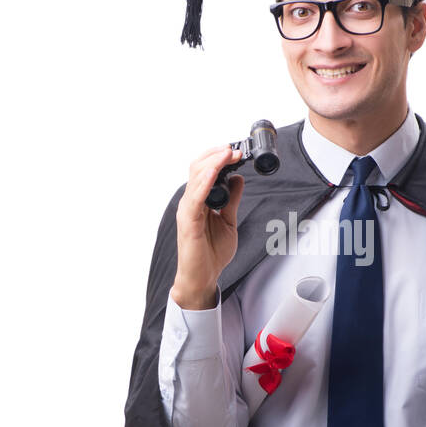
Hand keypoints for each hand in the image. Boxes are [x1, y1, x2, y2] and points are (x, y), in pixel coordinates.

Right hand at [171, 144, 243, 309]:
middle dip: (217, 156)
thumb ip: (232, 199)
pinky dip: (205, 183)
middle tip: (234, 149)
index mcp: (200, 200)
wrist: (202, 277)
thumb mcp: (228, 220)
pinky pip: (195, 198)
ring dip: (213, 163)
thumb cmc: (211, 252)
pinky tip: (214, 172)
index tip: (236, 151)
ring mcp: (188, 210)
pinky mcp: (188, 222)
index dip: (219, 158)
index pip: (205, 170)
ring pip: (196, 178)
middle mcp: (191, 201)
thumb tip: (238, 179)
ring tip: (227, 153)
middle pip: (198, 168)